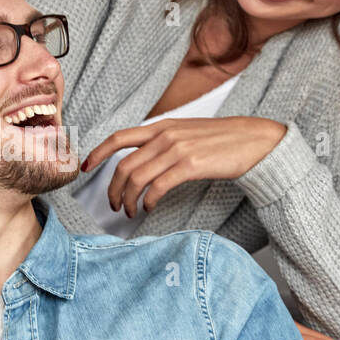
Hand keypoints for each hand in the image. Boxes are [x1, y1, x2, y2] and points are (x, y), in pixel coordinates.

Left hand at [80, 117, 286, 217]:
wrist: (255, 141)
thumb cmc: (222, 141)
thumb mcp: (187, 132)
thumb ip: (164, 142)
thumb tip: (143, 159)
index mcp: (162, 127)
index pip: (119, 138)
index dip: (98, 153)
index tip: (85, 168)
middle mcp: (165, 136)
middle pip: (124, 166)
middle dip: (113, 189)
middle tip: (114, 205)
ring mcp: (178, 150)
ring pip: (138, 179)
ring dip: (129, 200)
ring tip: (131, 212)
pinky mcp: (191, 165)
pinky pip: (158, 187)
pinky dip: (148, 201)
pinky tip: (149, 208)